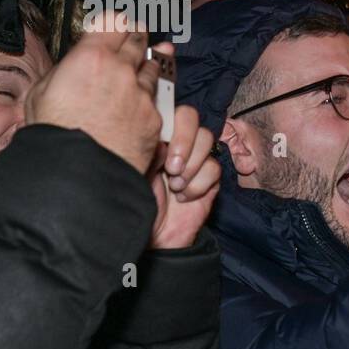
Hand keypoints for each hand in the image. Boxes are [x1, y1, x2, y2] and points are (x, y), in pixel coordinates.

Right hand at [25, 24, 161, 172]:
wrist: (78, 170)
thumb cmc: (53, 133)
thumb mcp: (42, 91)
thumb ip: (65, 71)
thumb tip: (74, 67)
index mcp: (91, 57)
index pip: (115, 21)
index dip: (117, 22)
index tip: (117, 24)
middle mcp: (122, 70)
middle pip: (139, 41)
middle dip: (138, 37)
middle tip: (138, 35)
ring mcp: (142, 94)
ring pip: (154, 69)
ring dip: (149, 65)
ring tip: (148, 64)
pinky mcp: (155, 118)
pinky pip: (157, 102)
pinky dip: (151, 100)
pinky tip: (144, 104)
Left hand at [148, 97, 220, 248]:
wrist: (156, 238)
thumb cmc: (139, 205)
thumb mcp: (135, 172)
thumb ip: (149, 151)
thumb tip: (164, 141)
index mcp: (156, 138)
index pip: (170, 111)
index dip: (172, 124)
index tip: (162, 146)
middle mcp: (177, 144)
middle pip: (192, 119)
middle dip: (184, 143)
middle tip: (172, 169)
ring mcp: (195, 161)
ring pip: (207, 141)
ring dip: (192, 165)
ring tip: (176, 186)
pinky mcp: (210, 179)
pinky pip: (214, 168)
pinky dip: (199, 184)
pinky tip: (185, 197)